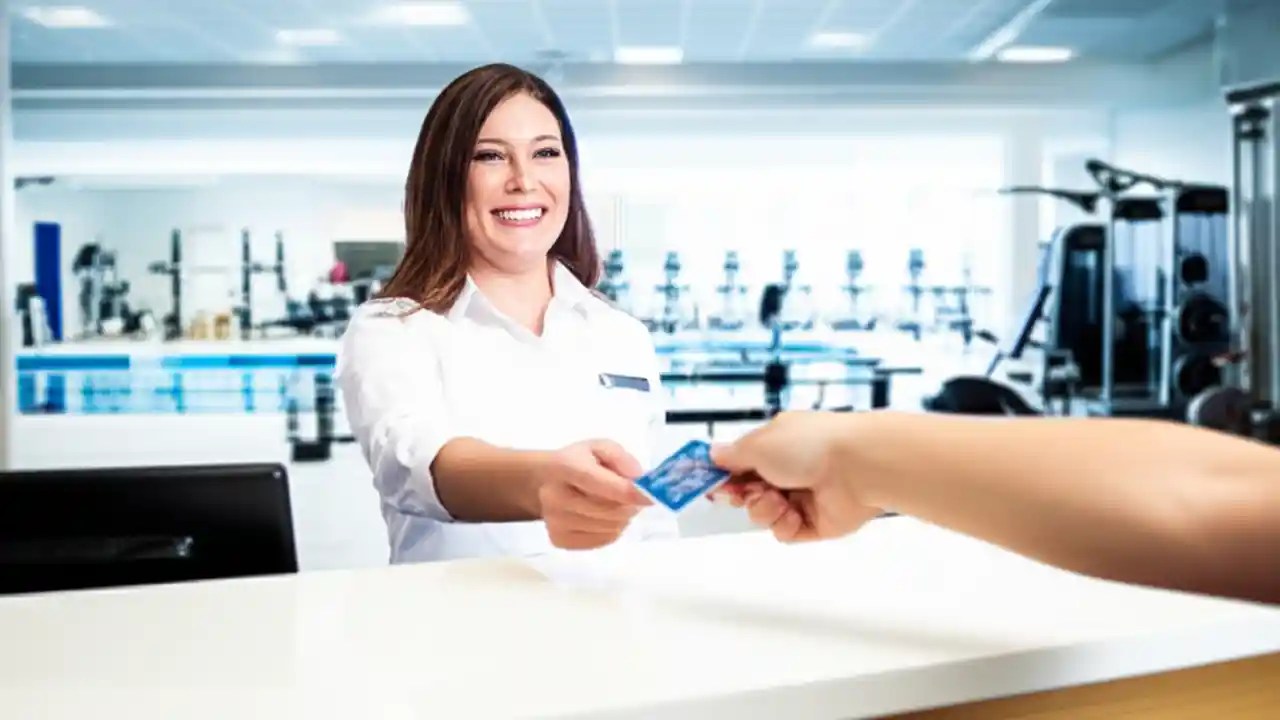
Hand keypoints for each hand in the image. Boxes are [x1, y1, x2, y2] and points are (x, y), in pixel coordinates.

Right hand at [537, 439, 651, 549]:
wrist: (546, 482)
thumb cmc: (579, 462)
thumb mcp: (601, 448)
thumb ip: (622, 459)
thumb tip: (638, 480)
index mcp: (566, 466)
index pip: (602, 485)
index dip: (630, 493)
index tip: (651, 496)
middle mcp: (555, 496)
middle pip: (610, 511)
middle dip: (630, 506)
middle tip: (633, 497)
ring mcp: (555, 521)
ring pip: (609, 528)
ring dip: (623, 518)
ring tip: (615, 504)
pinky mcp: (558, 539)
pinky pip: (602, 540)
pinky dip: (612, 530)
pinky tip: (605, 517)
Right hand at [710, 411, 880, 541]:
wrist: (858, 466)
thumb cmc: (807, 445)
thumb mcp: (760, 443)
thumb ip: (732, 455)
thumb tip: (712, 453)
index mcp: (776, 444)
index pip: (742, 464)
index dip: (726, 476)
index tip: (712, 485)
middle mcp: (788, 471)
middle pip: (749, 493)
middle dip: (744, 496)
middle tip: (748, 493)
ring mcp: (801, 498)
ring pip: (763, 514)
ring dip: (763, 510)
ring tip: (778, 501)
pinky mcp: (814, 524)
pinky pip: (784, 532)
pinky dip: (783, 524)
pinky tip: (794, 514)